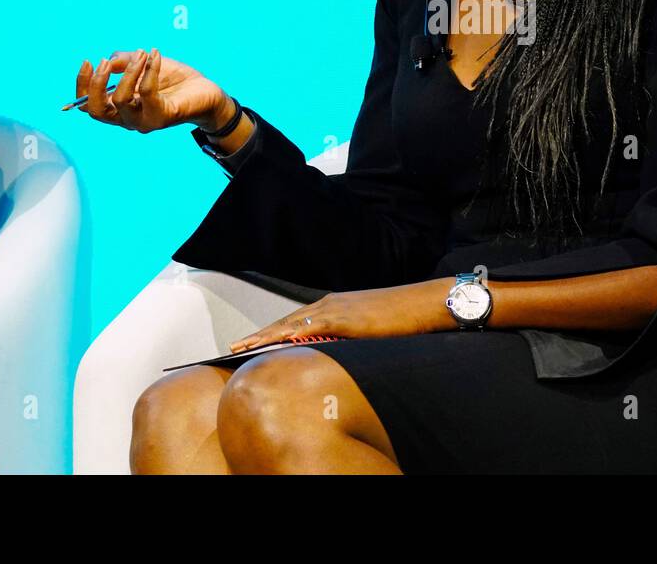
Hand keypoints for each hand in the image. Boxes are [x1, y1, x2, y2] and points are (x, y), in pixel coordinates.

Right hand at [75, 48, 227, 133]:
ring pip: (120, 100)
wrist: (205, 91)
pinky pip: (147, 92)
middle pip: (97, 110)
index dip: (82, 85)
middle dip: (96, 83)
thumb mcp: (144, 65)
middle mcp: (128, 118)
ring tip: (141, 54)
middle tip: (105, 62)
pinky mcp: (163, 116)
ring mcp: (144, 120)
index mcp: (119, 107)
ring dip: (127, 72)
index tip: (88, 61)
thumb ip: (124, 61)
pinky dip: (149, 70)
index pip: (89, 105)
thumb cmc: (173, 80)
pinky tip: (155, 56)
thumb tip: (108, 61)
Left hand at [229, 279, 453, 352]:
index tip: (247, 343)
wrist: (424, 302)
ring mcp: (337, 309)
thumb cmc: (401, 317)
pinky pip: (314, 327)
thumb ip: (347, 337)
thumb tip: (332, 352)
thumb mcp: (368, 329)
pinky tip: (277, 342)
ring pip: (292, 323)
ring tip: (243, 347)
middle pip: (285, 321)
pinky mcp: (348, 318)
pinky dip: (292, 334)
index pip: (293, 322)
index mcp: (333, 307)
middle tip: (232, 347)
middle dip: (258, 334)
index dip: (268, 333)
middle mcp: (330, 304)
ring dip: (265, 335)